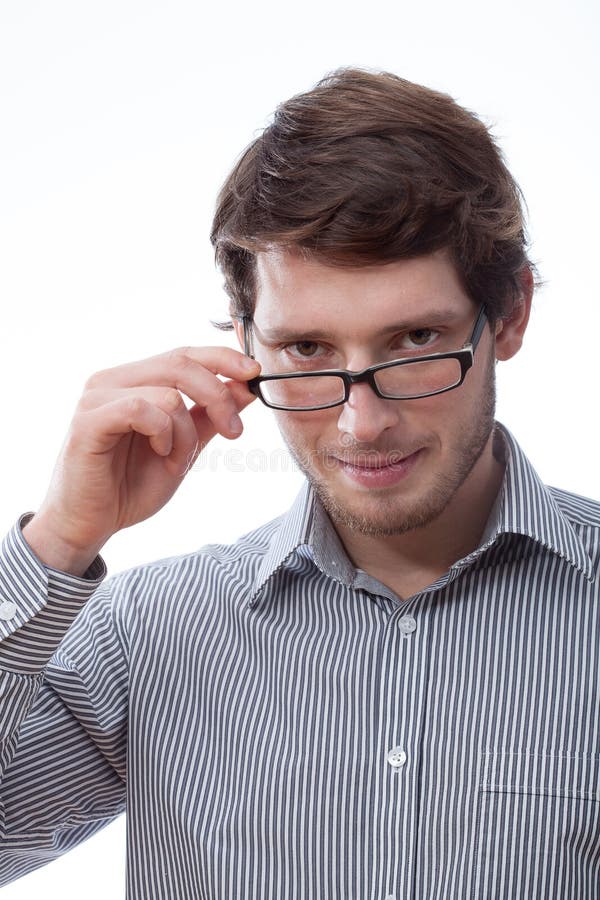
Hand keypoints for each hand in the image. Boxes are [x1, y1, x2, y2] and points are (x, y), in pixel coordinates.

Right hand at [22, 346, 260, 573]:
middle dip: (218, 397)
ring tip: (175, 460)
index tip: (254, 373)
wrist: (91, 525)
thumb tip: (246, 387)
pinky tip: (159, 454)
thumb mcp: (184, 448)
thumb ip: (209, 417)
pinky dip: (163, 435)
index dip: (222, 358)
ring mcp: (98, 397)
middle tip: (234, 431)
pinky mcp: (88, 420)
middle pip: (181, 363)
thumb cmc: (129, 487)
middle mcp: (113, 380)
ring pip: (168, 393)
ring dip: (187, 434)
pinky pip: (141, 410)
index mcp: (134, 381)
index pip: (184, 353)